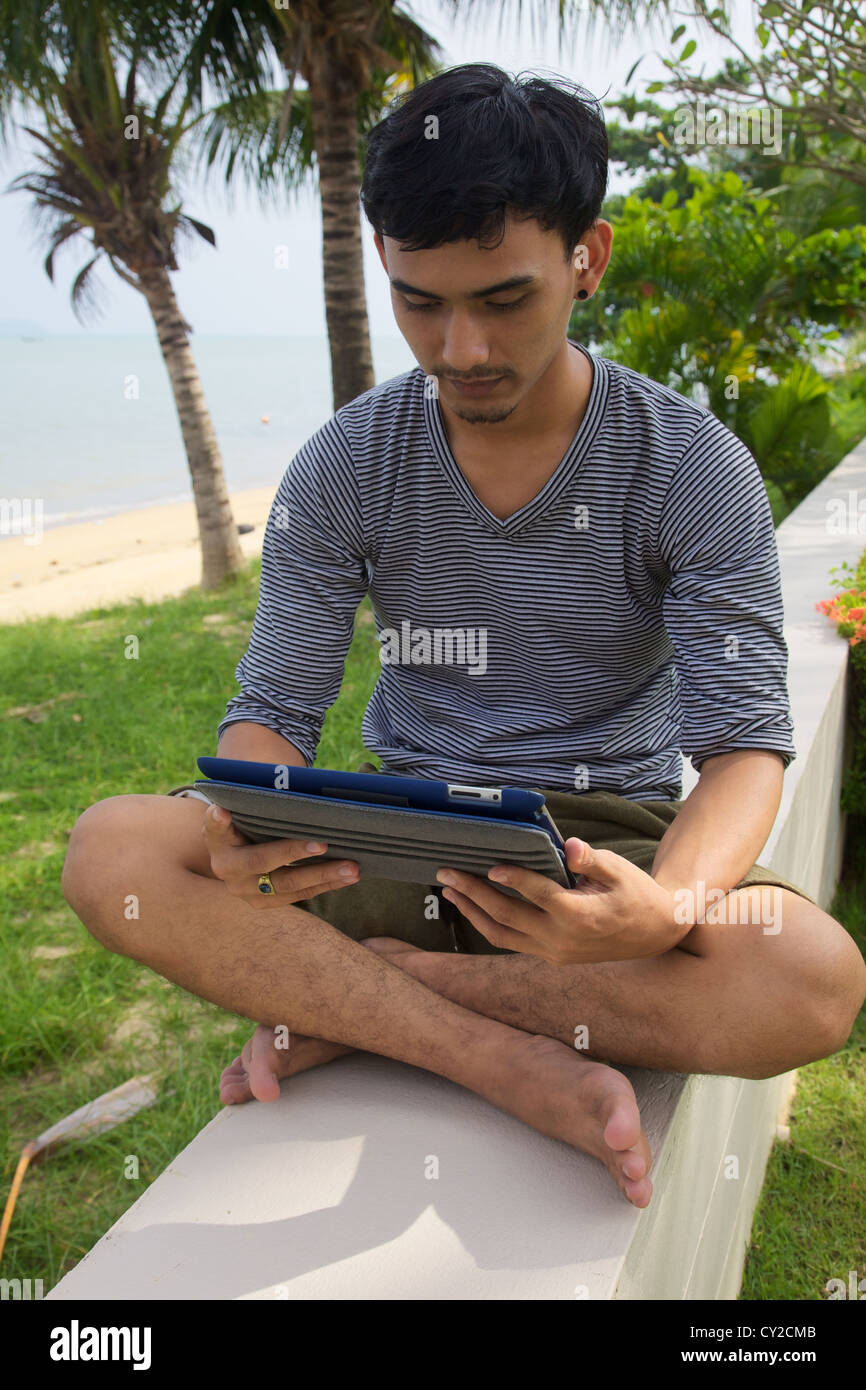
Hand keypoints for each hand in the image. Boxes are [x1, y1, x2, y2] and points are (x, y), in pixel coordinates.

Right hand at [203, 804, 358, 908]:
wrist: (240, 851)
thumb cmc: (251, 819)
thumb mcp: (249, 808)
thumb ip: (261, 798)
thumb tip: (296, 780)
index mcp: (216, 837)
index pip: (214, 827)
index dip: (217, 822)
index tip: (222, 812)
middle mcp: (225, 866)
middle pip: (260, 860)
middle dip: (293, 852)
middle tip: (323, 843)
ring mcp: (244, 889)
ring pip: (285, 885)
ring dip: (322, 875)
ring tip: (351, 867)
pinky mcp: (263, 903)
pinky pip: (298, 896)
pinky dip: (326, 884)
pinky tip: (349, 876)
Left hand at [436, 837, 684, 963]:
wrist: (655, 933)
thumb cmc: (636, 894)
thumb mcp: (620, 870)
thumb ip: (592, 860)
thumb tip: (571, 846)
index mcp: (580, 916)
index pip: (538, 895)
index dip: (513, 878)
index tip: (491, 863)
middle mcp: (562, 940)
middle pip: (507, 916)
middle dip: (473, 893)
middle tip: (447, 872)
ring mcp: (554, 952)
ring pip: (502, 936)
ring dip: (472, 913)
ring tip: (449, 892)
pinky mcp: (551, 957)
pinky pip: (512, 942)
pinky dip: (489, 924)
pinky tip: (475, 907)